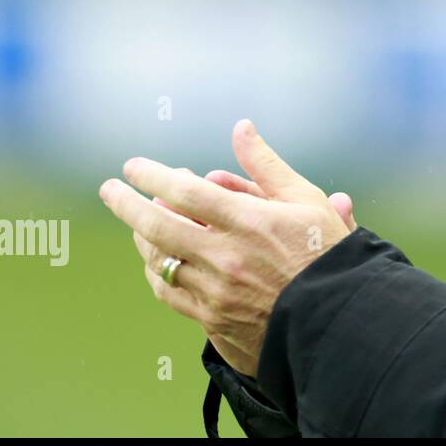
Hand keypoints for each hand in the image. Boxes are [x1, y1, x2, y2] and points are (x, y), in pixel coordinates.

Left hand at [99, 120, 352, 375]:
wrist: (335, 317)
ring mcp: (215, 290)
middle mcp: (225, 256)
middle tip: (110, 189)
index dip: (153, 175)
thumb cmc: (325, 252)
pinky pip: (168, 292)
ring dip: (142, 235)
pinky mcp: (212, 318)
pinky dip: (156, 271)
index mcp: (249, 222)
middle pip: (157, 225)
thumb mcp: (305, 200)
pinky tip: (156, 259)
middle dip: (126, 204)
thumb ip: (265, 164)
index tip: (133, 166)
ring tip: (138, 220)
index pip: (185, 192)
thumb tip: (241, 127)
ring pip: (158, 259)